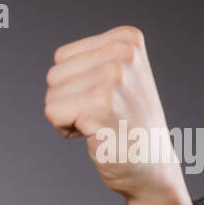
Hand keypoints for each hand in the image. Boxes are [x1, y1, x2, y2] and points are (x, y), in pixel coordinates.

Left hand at [44, 25, 186, 201]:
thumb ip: (94, 58)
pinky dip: (65, 129)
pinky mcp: (102, 104)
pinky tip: (94, 134)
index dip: (74, 84)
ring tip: (99, 123)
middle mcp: (123, 53)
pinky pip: (52, 112)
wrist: (151, 165)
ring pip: (51, 95)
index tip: (104, 98)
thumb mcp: (121, 75)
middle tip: (101, 114)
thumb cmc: (128, 123)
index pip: (62, 57)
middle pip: (54, 75)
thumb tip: (59, 59)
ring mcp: (114, 77)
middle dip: (68, 100)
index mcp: (127, 39)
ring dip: (67, 115)